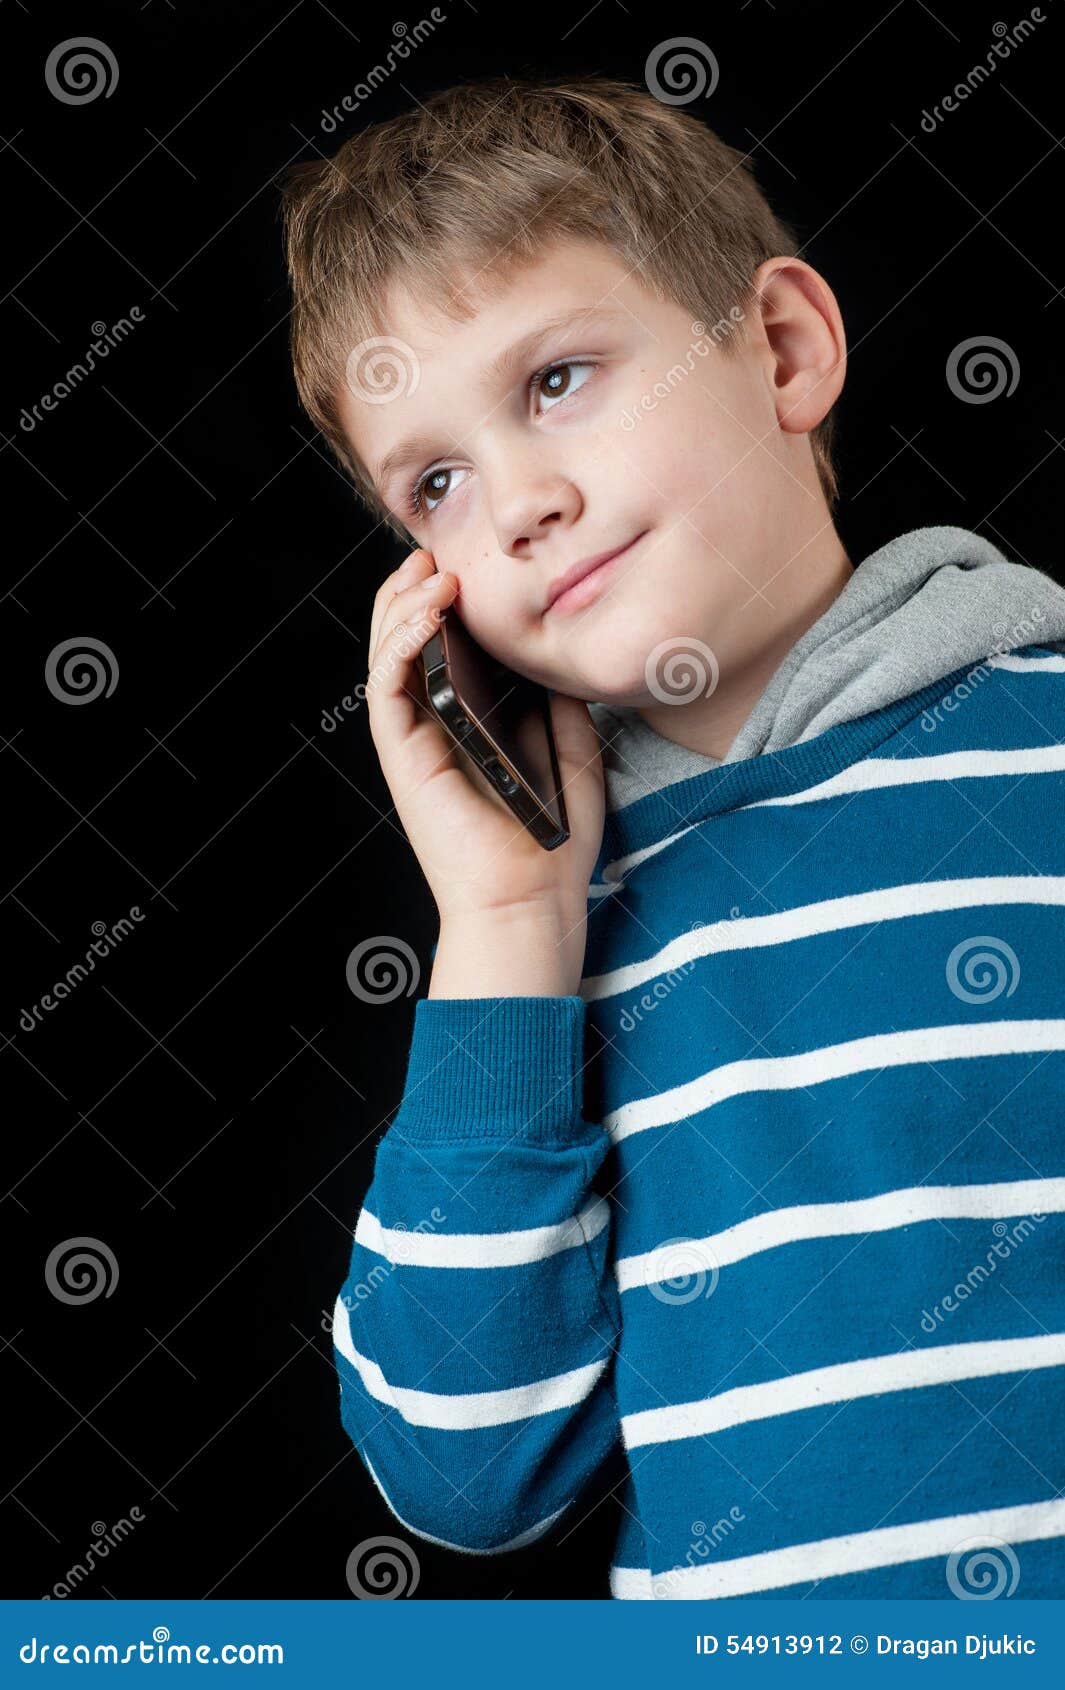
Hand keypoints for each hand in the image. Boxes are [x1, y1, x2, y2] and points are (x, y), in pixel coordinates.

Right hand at [364, 548, 605, 926]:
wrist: (532, 893)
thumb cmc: (552, 832)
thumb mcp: (572, 743)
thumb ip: (556, 694)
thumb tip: (550, 646)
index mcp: (467, 719)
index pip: (442, 645)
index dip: (443, 599)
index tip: (468, 563)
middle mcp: (432, 723)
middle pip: (404, 639)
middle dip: (413, 589)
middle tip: (436, 553)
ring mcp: (413, 738)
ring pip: (387, 654)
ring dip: (403, 605)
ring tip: (432, 572)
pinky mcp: (402, 754)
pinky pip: (387, 687)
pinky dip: (400, 643)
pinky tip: (427, 612)